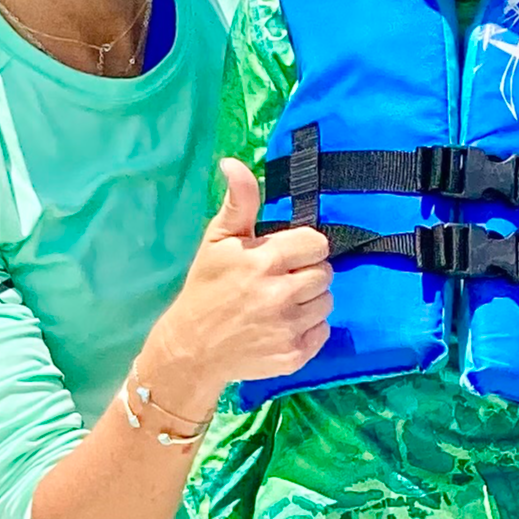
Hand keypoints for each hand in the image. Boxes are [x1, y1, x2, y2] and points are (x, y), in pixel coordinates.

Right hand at [144, 160, 331, 403]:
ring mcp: (288, 328)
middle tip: (282, 280)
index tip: (286, 256)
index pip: (316, 244)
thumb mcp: (217, 240)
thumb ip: (238, 202)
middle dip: (307, 273)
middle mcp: (280, 294)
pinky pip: (323, 331)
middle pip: (325, 273)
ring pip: (326, 302)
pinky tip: (284, 326)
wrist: (192, 349)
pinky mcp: (294, 355)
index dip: (303, 247)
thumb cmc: (206, 288)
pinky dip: (310, 328)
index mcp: (264, 260)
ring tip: (283, 303)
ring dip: (310, 300)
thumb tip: (233, 163)